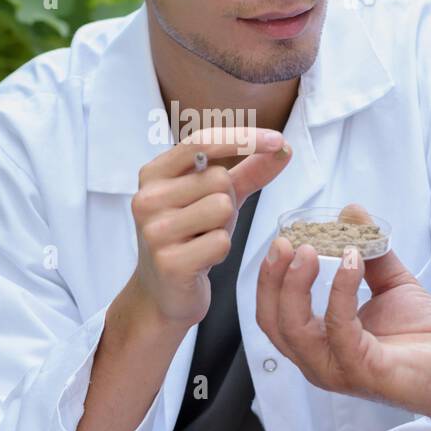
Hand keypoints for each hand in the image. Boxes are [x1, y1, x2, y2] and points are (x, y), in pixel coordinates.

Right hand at [129, 126, 291, 331]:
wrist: (162, 292)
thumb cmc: (190, 236)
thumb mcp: (216, 197)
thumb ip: (248, 171)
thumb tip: (283, 147)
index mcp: (154, 174)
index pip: (201, 142)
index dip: (241, 138)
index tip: (276, 139)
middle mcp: (147, 198)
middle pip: (218, 179)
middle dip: (228, 200)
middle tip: (209, 223)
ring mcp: (155, 231)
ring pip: (222, 207)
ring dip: (225, 226)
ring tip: (204, 239)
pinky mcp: (168, 262)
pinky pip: (220, 242)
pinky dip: (220, 251)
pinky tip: (202, 259)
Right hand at [256, 204, 430, 430]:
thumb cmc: (423, 339)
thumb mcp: (391, 284)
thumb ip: (370, 251)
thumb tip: (351, 212)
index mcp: (318, 342)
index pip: (274, 311)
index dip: (272, 275)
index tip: (285, 239)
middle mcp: (318, 360)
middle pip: (272, 321)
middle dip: (272, 278)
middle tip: (286, 242)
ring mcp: (337, 369)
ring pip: (293, 328)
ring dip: (295, 285)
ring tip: (310, 250)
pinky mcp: (361, 371)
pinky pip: (339, 327)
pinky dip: (341, 290)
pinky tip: (353, 262)